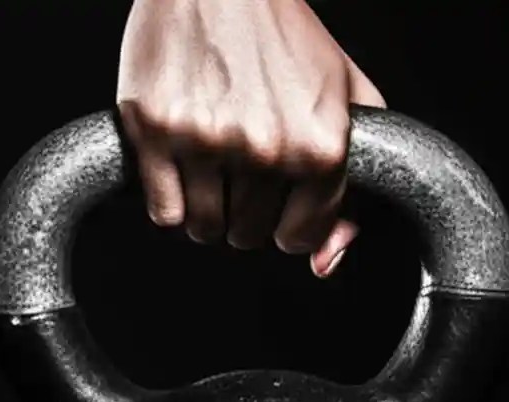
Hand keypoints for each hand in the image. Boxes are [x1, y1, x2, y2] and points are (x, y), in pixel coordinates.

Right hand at [116, 0, 385, 276]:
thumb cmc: (281, 32)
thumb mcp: (345, 98)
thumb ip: (353, 185)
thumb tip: (326, 262)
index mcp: (319, 143)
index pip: (300, 236)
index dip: (286, 222)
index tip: (277, 199)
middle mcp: (265, 147)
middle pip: (248, 235)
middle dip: (243, 212)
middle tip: (239, 169)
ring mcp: (206, 140)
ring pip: (203, 228)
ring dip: (205, 210)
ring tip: (209, 166)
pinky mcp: (156, 131)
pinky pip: (163, 211)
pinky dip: (170, 199)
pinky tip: (180, 164)